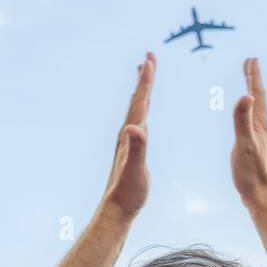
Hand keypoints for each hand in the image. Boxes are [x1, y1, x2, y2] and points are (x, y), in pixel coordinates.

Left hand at [103, 53, 154, 217]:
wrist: (117, 208)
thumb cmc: (127, 191)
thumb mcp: (135, 169)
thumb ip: (136, 149)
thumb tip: (135, 128)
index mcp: (129, 134)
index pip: (139, 102)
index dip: (145, 81)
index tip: (150, 59)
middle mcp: (126, 135)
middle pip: (136, 101)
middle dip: (144, 80)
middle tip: (149, 58)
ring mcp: (128, 143)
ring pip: (135, 111)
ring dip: (141, 94)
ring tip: (145, 80)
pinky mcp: (131, 152)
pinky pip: (138, 124)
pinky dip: (142, 113)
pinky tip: (142, 117)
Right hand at [231, 57, 266, 208]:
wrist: (261, 195)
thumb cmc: (251, 172)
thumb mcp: (244, 144)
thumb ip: (243, 120)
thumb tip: (246, 96)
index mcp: (261, 124)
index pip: (256, 94)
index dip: (253, 76)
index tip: (251, 59)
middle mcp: (264, 128)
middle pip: (258, 98)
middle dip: (253, 80)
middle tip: (250, 62)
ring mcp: (261, 138)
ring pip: (256, 110)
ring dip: (252, 95)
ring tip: (249, 86)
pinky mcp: (257, 147)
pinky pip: (253, 122)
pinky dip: (249, 113)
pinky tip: (248, 119)